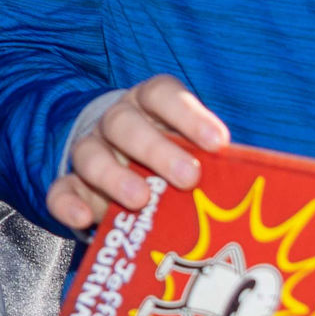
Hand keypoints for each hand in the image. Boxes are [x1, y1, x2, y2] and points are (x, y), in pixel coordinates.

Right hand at [48, 74, 229, 231]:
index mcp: (148, 104)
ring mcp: (89, 152)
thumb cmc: (172, 155)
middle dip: (156, 149)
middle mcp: (116, 123)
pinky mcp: (70, 185)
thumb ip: (215, 159)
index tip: (218, 142)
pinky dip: (67, 204)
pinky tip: (83, 220)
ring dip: (115, 176)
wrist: (122, 161)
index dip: (189, 115)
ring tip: (141, 200)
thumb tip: (256, 183)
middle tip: (188, 177)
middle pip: (125, 123)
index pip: (162, 95)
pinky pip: (59, 191)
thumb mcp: (192, 147)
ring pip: (90, 155)